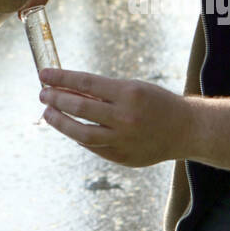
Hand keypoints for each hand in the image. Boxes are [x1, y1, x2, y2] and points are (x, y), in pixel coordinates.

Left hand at [37, 68, 190, 167]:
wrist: (186, 130)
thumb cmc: (157, 103)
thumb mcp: (133, 88)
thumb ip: (103, 92)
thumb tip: (68, 89)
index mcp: (128, 93)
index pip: (85, 82)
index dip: (61, 78)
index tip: (43, 74)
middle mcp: (125, 117)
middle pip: (80, 108)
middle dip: (56, 99)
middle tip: (43, 94)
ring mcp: (123, 140)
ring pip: (81, 133)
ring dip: (60, 122)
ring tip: (48, 113)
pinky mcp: (122, 156)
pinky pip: (93, 147)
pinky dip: (78, 137)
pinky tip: (70, 128)